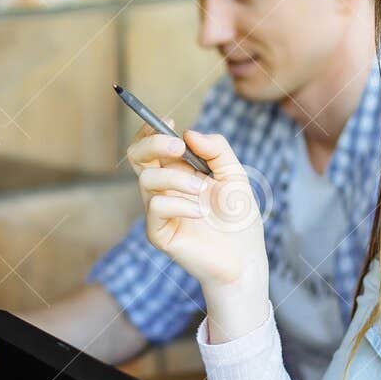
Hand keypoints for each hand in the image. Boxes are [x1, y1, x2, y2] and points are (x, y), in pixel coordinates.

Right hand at [129, 126, 266, 291]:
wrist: (244, 257)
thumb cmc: (238, 218)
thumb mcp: (234, 174)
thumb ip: (216, 149)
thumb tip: (188, 133)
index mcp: (178, 172)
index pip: (150, 146)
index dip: (152, 130)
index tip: (170, 122)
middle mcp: (163, 188)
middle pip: (136, 156)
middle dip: (152, 143)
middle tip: (178, 146)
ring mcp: (158, 211)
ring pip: (147, 179)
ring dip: (176, 178)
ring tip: (202, 190)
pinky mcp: (158, 232)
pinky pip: (156, 207)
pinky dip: (180, 204)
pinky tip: (201, 212)